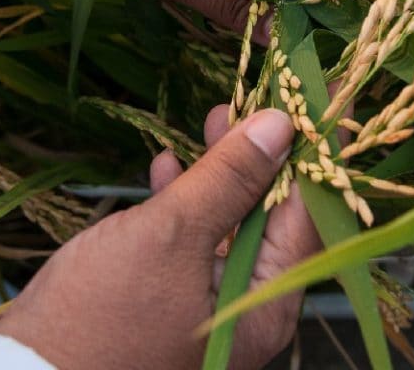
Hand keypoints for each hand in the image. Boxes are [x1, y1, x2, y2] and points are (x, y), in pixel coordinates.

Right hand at [0, 106, 315, 369]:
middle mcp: (250, 304)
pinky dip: (187, 198)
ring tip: (214, 116)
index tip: (311, 96)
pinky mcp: (174, 295)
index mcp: (266, 300)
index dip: (313, 149)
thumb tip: (281, 125)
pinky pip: (195, 237)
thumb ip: (229, 178)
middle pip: (274, 210)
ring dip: (224, 168)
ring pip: (233, 217)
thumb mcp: (170, 234)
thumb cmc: (100, 317)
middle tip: (256, 99)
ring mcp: (211, 300)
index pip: (309, 210)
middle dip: (263, 151)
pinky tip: (170, 166)